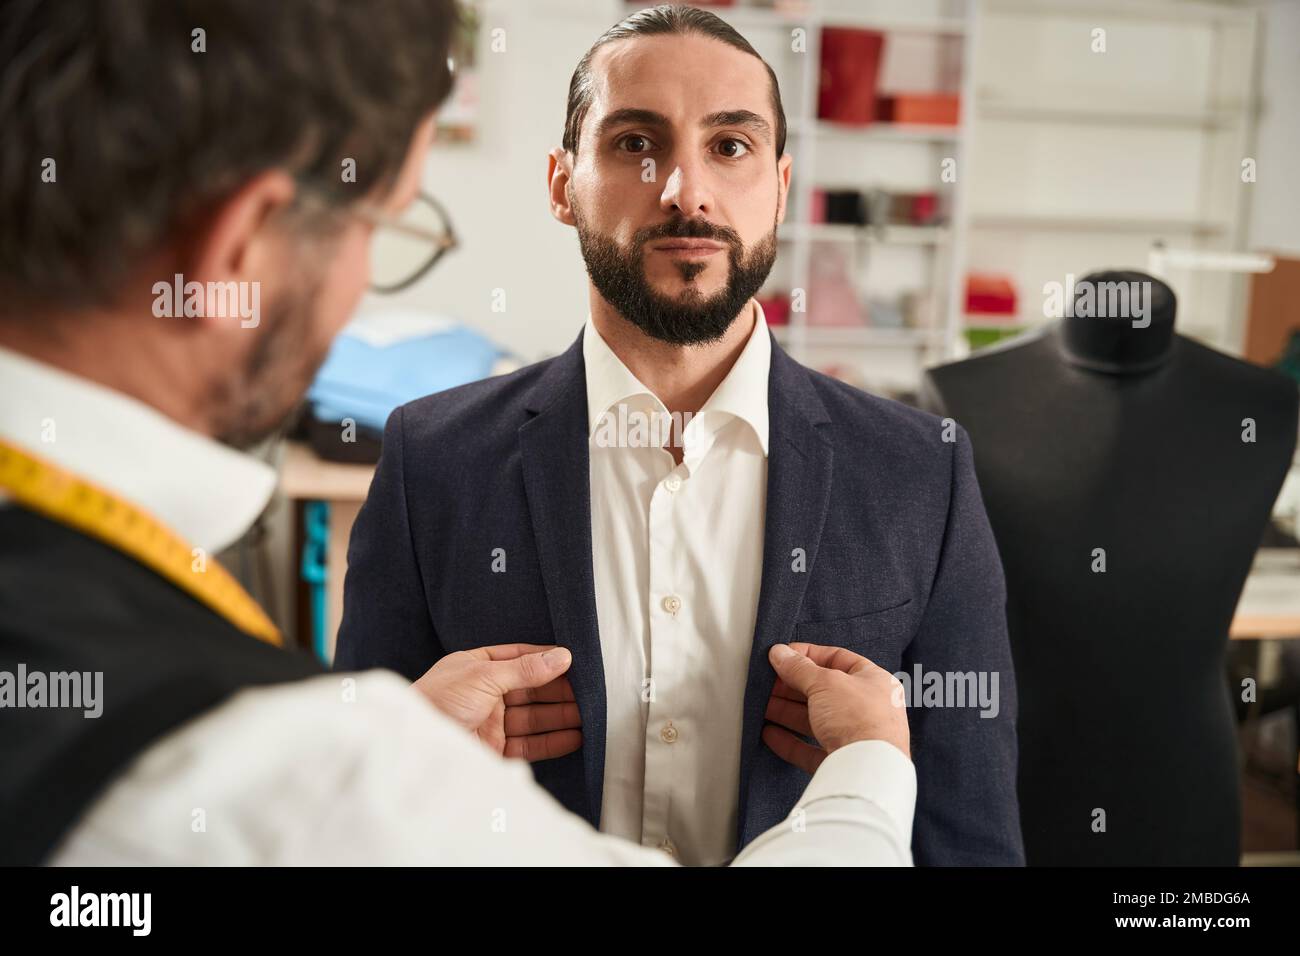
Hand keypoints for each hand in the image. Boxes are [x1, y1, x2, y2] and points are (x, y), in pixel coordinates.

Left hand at [412, 643, 581, 760]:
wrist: (415, 745)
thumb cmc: (438, 700)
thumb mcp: (484, 675)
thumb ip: (526, 669)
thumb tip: (562, 655)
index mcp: (478, 666)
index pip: (520, 658)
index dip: (546, 660)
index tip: (574, 662)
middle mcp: (486, 693)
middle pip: (531, 689)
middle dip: (560, 691)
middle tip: (589, 692)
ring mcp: (491, 721)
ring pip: (534, 716)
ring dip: (561, 716)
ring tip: (590, 715)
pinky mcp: (495, 749)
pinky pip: (530, 743)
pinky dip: (553, 740)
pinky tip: (575, 736)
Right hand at [763, 642, 909, 772]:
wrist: (868, 771)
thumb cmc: (861, 720)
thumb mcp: (825, 682)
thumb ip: (799, 667)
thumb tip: (780, 653)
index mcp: (873, 681)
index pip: (838, 658)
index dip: (808, 655)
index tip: (783, 655)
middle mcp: (867, 708)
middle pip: (823, 691)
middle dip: (792, 686)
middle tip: (768, 682)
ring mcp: (854, 737)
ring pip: (815, 720)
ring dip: (787, 712)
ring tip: (762, 706)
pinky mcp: (840, 762)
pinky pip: (810, 749)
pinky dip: (790, 741)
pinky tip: (770, 734)